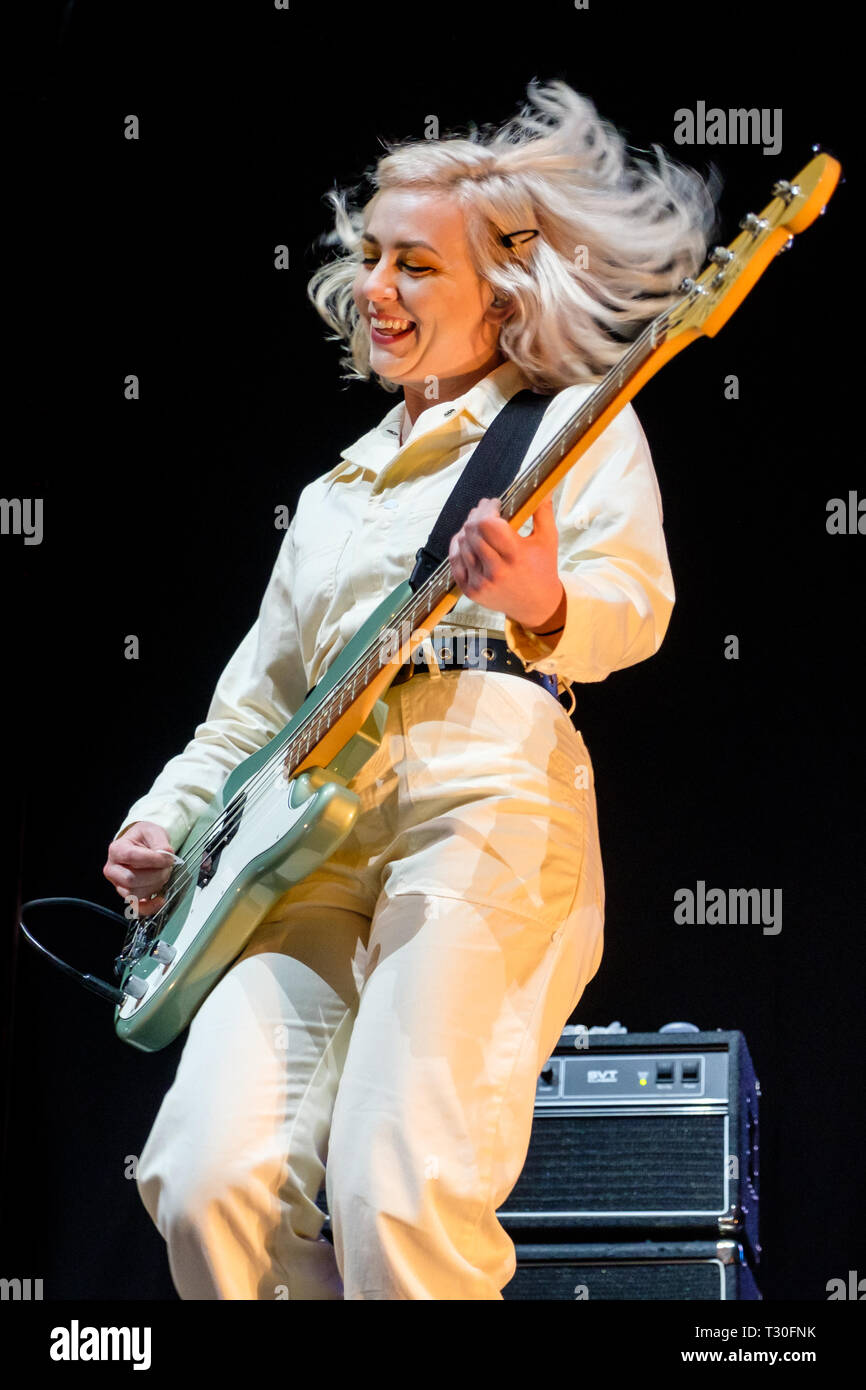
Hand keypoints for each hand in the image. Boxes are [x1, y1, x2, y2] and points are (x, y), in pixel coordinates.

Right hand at [103, 820, 174, 918]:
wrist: (142, 845)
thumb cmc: (144, 839)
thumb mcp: (153, 832)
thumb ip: (161, 843)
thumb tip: (166, 856)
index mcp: (117, 850)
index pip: (131, 857)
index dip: (153, 859)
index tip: (168, 858)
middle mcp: (113, 869)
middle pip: (131, 879)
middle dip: (155, 874)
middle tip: (167, 867)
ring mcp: (119, 884)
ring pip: (134, 893)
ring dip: (155, 886)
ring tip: (162, 874)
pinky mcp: (128, 895)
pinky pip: (136, 907)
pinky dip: (150, 907)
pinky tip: (160, 899)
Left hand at [449, 496, 565, 631]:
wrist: (537, 606)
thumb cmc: (543, 569)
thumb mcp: (548, 539)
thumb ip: (543, 510)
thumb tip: (544, 484)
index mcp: (515, 557)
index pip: (488, 524)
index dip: (488, 508)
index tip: (495, 503)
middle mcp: (495, 572)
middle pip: (472, 532)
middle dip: (477, 515)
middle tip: (485, 509)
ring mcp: (480, 583)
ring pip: (461, 544)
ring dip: (467, 529)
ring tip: (478, 524)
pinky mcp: (470, 591)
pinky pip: (454, 561)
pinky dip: (457, 546)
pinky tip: (465, 538)